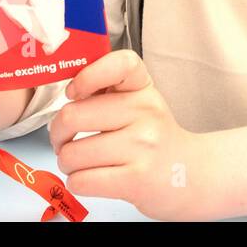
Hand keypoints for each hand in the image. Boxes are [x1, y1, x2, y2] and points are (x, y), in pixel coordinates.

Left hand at [50, 50, 201, 220]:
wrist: (189, 173)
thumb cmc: (152, 137)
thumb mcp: (138, 102)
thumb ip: (106, 91)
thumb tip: (65, 93)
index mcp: (143, 87)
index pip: (119, 64)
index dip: (87, 75)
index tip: (74, 92)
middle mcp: (145, 112)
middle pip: (72, 116)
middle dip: (58, 133)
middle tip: (66, 139)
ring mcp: (142, 146)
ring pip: (71, 154)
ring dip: (66, 163)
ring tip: (81, 163)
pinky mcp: (135, 179)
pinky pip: (81, 181)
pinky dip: (77, 182)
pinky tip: (91, 178)